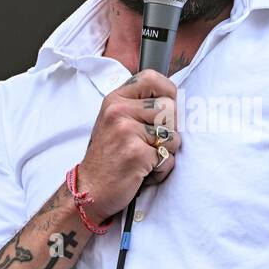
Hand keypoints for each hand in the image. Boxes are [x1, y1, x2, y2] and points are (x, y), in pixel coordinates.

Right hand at [77, 69, 180, 218]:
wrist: (90, 189)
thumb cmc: (109, 157)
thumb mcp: (116, 122)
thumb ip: (140, 107)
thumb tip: (178, 101)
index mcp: (115, 100)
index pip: (152, 79)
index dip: (168, 93)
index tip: (165, 111)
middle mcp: (118, 111)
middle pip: (170, 108)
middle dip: (169, 129)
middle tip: (151, 143)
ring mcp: (126, 131)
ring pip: (173, 135)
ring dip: (166, 152)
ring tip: (145, 159)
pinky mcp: (135, 153)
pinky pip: (168, 158)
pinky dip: (161, 170)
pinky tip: (143, 172)